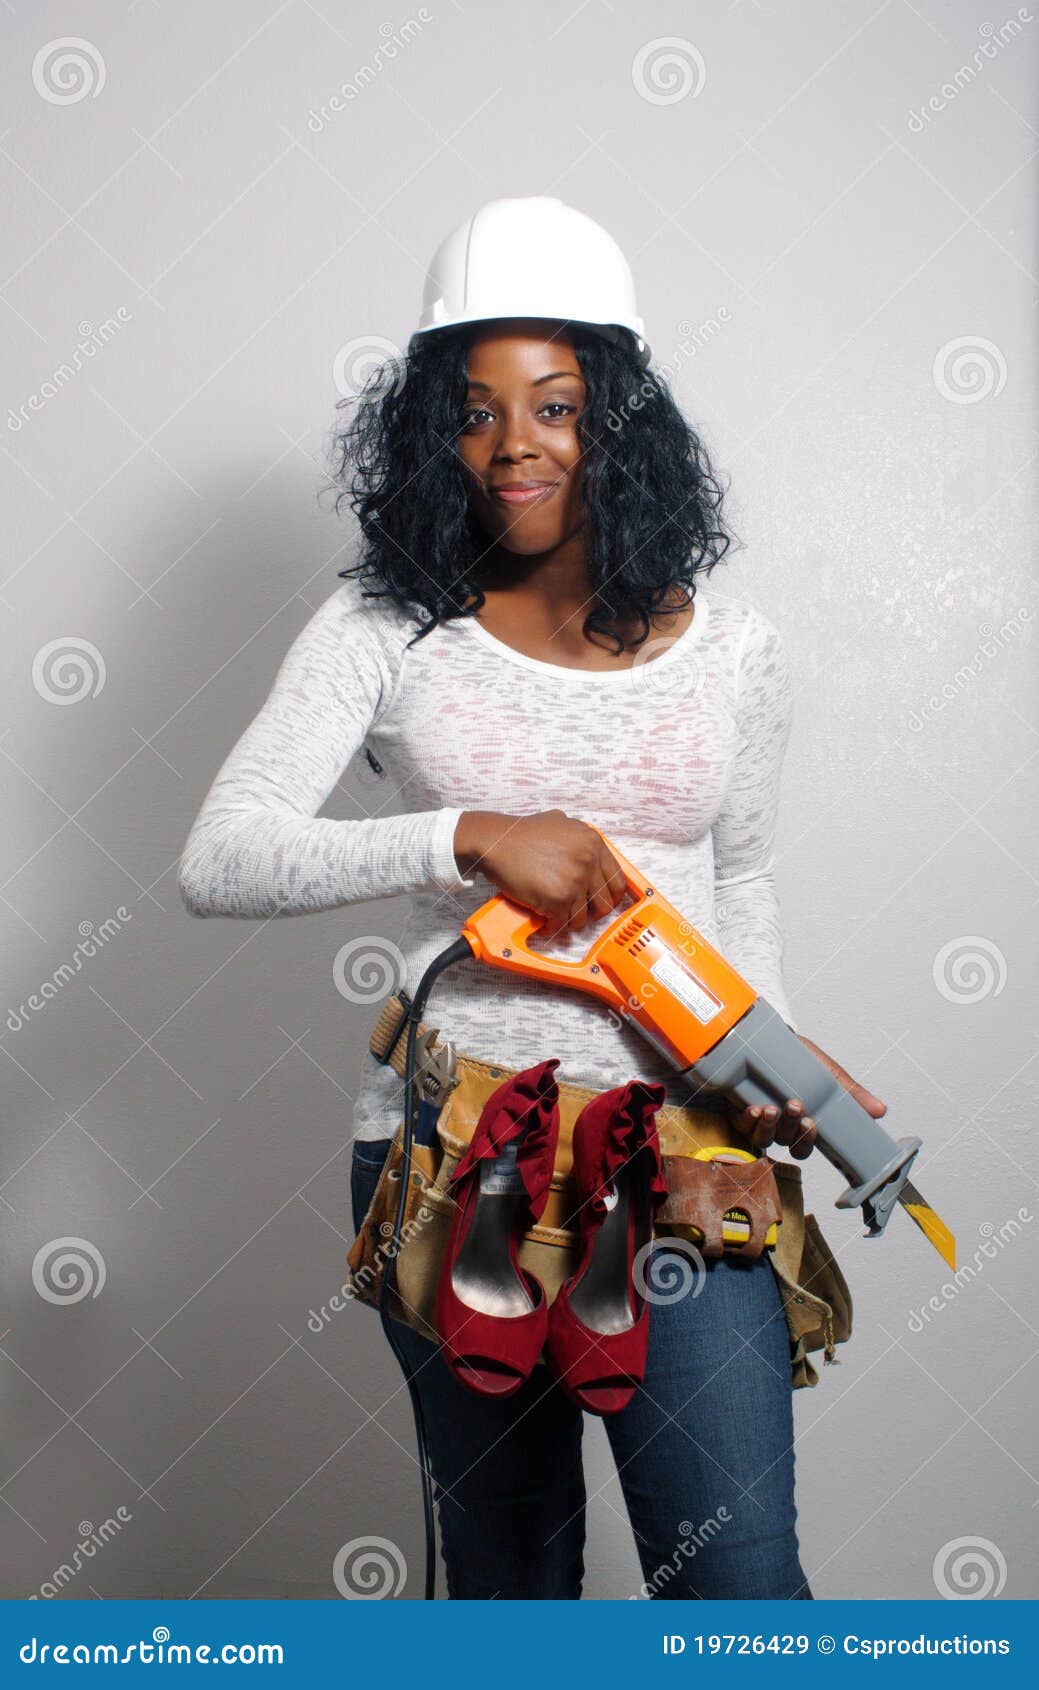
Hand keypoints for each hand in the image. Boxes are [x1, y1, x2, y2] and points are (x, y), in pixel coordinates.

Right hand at [453, 809, 627, 937]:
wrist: (496, 841)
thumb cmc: (520, 833)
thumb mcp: (560, 821)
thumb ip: (579, 838)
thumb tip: (588, 852)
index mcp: (592, 842)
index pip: (617, 880)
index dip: (610, 897)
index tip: (601, 903)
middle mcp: (588, 860)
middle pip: (604, 903)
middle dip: (591, 913)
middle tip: (577, 913)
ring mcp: (575, 880)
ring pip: (582, 917)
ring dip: (569, 921)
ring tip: (556, 917)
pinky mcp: (558, 898)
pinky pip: (561, 923)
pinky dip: (551, 926)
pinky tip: (544, 921)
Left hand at [724, 1031, 887, 1159]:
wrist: (766, 1036)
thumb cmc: (797, 1057)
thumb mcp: (826, 1071)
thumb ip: (849, 1092)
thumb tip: (880, 1110)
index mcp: (803, 1120)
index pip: (807, 1145)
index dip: (808, 1141)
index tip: (811, 1124)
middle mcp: (781, 1125)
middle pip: (787, 1143)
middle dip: (791, 1129)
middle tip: (794, 1107)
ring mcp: (759, 1120)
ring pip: (764, 1138)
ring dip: (769, 1127)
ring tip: (771, 1108)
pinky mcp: (738, 1112)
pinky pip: (742, 1126)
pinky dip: (748, 1120)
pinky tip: (753, 1108)